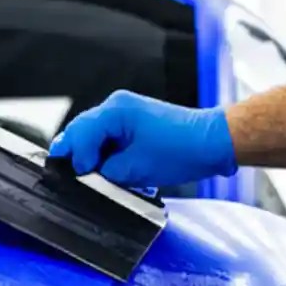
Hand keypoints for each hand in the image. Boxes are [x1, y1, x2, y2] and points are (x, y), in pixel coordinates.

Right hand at [49, 91, 237, 187]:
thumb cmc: (182, 150)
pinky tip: (106, 170)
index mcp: (115, 111)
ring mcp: (125, 113)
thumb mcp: (135, 169)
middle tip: (73, 178)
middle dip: (76, 155)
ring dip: (90, 155)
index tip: (80, 178)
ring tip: (90, 177)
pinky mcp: (134, 124)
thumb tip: (89, 177)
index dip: (76, 159)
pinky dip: (104, 154)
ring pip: (93, 135)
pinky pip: (108, 138)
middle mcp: (116, 106)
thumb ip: (105, 173)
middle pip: (81, 131)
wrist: (213, 143)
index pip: (79, 134)